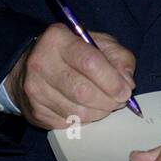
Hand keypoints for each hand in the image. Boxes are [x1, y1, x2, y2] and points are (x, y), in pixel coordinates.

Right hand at [4, 24, 135, 129]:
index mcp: (57, 38)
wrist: (35, 66)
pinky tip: (88, 109)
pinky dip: (85, 120)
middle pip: (82, 91)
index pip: (89, 62)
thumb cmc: (74, 52)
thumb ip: (120, 58)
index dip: (112, 81)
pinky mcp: (34, 110)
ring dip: (99, 112)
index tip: (126, 91)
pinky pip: (68, 122)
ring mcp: (34, 89)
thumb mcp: (100, 43)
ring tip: (106, 105)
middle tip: (119, 101)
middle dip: (108, 101)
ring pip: (76, 111)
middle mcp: (40, 62)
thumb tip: (127, 83)